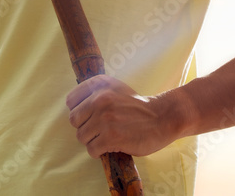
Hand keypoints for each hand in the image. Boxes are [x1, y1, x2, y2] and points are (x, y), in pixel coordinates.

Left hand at [65, 74, 183, 157]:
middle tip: (99, 130)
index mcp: (99, 84)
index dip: (79, 112)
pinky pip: (92, 149)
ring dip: (92, 141)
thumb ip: (95, 94)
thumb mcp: (116, 89)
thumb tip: (73, 109)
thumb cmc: (137, 106)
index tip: (90, 116)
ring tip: (106, 138)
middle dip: (85, 127)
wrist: (163, 117)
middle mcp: (100, 98)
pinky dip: (99, 152)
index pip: (71, 100)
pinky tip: (110, 146)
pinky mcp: (111, 137)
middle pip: (74, 120)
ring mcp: (105, 118)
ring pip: (81, 136)